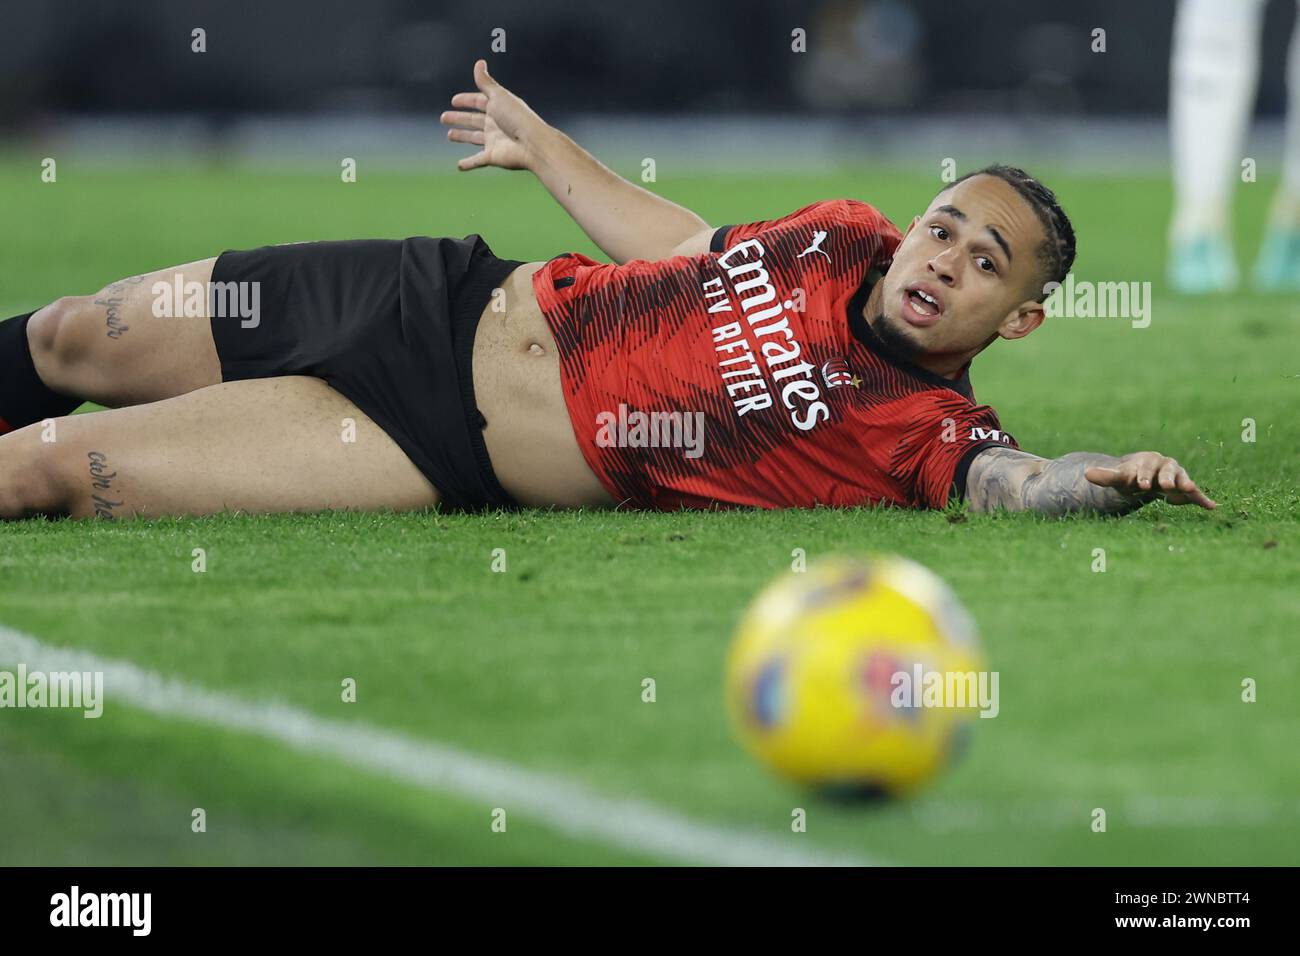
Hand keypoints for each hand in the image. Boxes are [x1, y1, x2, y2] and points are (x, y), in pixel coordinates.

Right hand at [439, 59, 546, 171]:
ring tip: (450, 135)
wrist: (532, 144)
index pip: (479, 102)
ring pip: (474, 138)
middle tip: (443, 117)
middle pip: (474, 120)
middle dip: (459, 119)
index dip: (467, 101)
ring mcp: (494, 141)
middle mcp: (496, 124)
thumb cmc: (517, 117)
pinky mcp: (493, 157)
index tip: (454, 101)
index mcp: (498, 107)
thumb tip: (479, 62)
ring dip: (462, 137)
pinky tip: (459, 165)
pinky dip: (468, 163)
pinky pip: (477, 161)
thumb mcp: (498, 96)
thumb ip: (486, 82)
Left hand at [1084, 452, 1215, 509]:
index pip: (1144, 470)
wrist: (1147, 477)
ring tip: (1190, 489)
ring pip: (1182, 479)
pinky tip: (1211, 506)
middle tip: (1165, 485)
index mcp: (1147, 462)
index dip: (1143, 477)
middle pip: (1166, 471)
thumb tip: (1087, 474)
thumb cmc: (1132, 477)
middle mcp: (1165, 467)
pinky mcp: (1187, 489)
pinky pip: (1196, 494)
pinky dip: (1203, 499)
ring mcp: (1178, 477)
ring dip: (1186, 484)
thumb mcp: (1120, 477)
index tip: (1141, 484)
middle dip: (1165, 478)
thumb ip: (1106, 476)